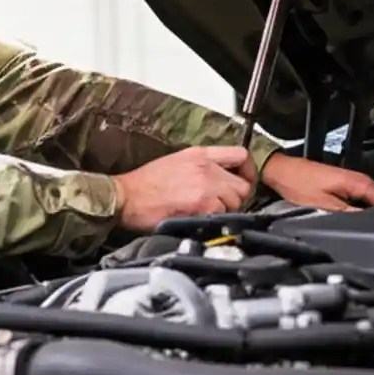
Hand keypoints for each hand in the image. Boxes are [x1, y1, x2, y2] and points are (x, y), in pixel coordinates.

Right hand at [112, 146, 257, 231]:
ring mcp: (205, 186)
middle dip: (237, 198)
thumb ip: (201, 166)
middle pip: (243, 184)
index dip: (247, 171)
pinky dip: (215, 220)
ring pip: (236, 202)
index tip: (242, 180)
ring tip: (209, 213)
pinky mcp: (201, 205)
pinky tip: (200, 219)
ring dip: (226, 210)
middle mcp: (206, 167)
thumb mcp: (176, 162)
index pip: (240, 154)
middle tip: (224, 204)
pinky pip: (223, 215)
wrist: (126, 196)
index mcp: (200, 154)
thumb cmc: (145, 184)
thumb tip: (219, 178)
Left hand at [260, 153, 373, 211]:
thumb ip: (348, 216)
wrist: (279, 171)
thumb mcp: (323, 205)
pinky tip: (372, 221)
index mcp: (358, 182)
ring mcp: (352, 183)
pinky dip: (373, 210)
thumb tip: (368, 226)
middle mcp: (358, 180)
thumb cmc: (296, 183)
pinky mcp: (345, 187)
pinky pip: (366, 200)